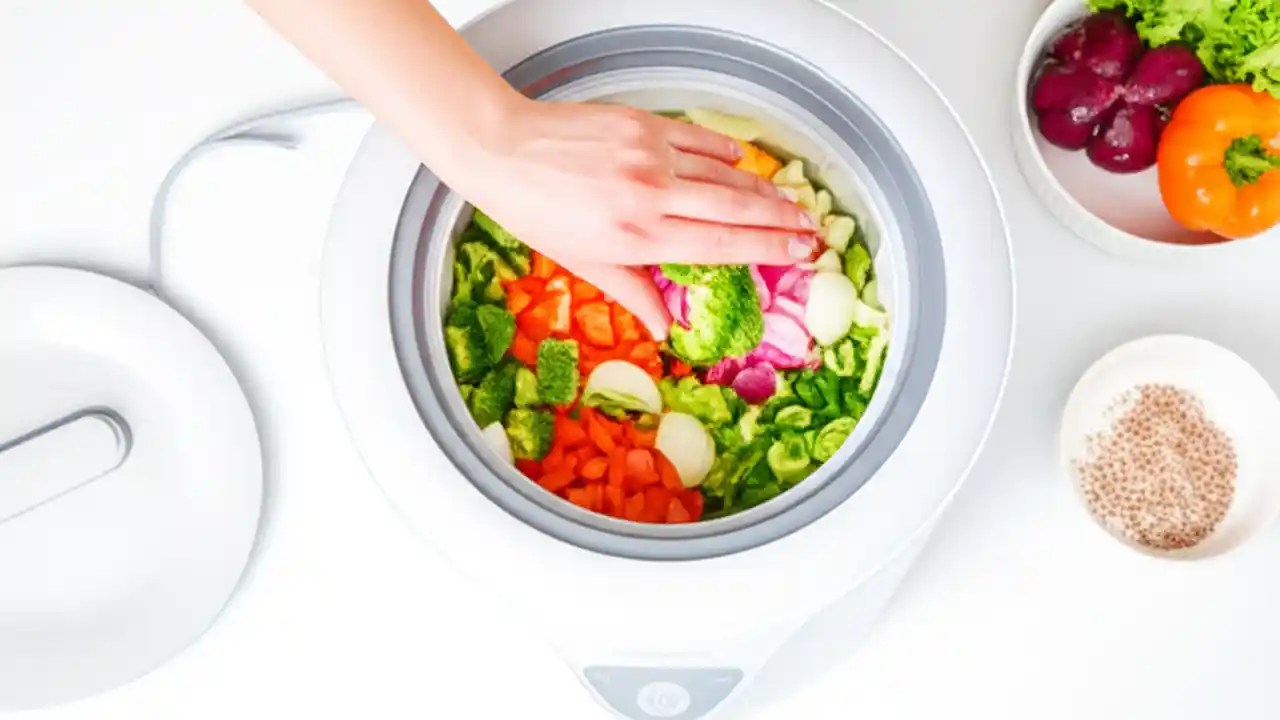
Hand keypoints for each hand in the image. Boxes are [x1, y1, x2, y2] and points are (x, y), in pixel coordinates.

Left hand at [452, 99, 818, 339]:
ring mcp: (651, 154)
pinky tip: (741, 163)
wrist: (504, 150)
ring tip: (788, 201)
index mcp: (640, 235)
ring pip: (724, 173)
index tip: (799, 252)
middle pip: (736, 208)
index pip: (722, 245)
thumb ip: (635, 293)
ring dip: (761, 188)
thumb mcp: (586, 264)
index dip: (768, 249)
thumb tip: (666, 330)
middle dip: (781, 219)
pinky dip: (724, 152)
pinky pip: (699, 139)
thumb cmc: (537, 211)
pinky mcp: (644, 124)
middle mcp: (653, 194)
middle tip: (811, 228)